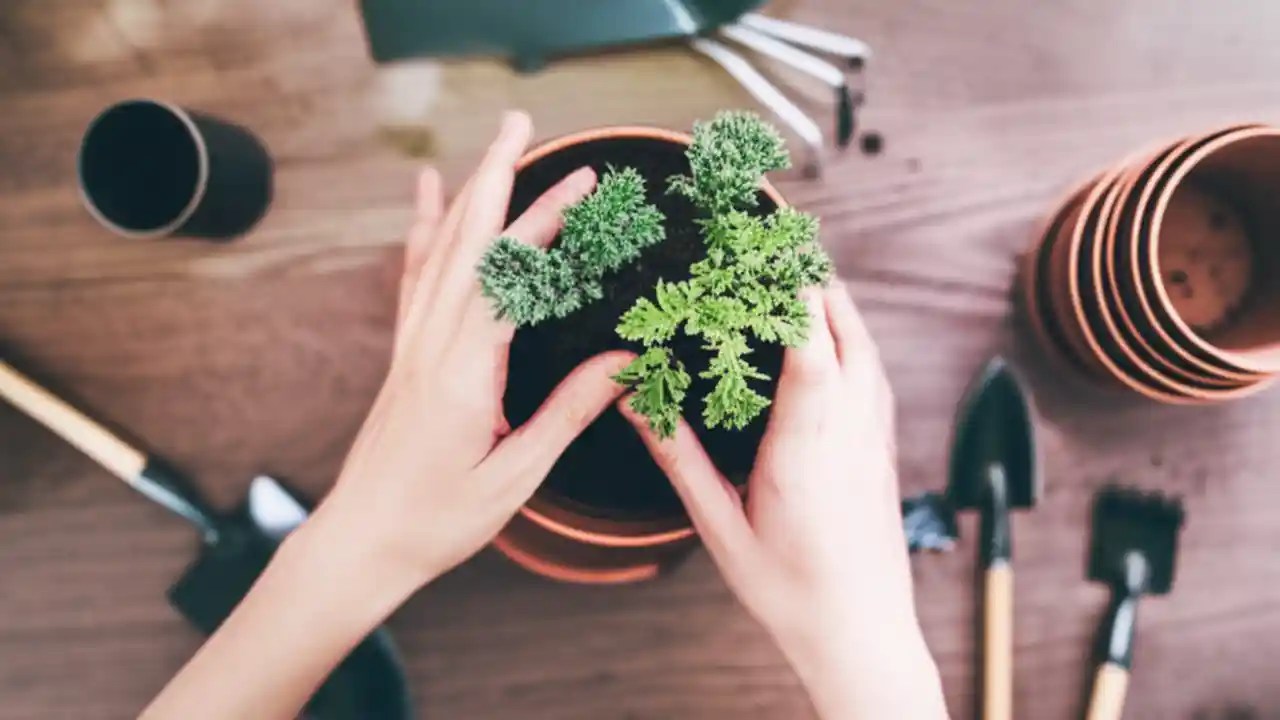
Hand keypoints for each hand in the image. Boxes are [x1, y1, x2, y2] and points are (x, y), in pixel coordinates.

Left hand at [315, 110, 631, 586]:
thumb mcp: (517, 475)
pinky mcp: (404, 355)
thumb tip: (624, 361)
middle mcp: (432, 346)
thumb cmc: (438, 519)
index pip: (510, 276)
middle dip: (497, 175)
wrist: (363, 542)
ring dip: (468, 190)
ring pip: (441, 251)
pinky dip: (425, 231)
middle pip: (468, 242)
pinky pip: (414, 277)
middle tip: (521, 122)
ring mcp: (412, 346)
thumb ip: (570, 412)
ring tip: (492, 144)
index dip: (547, 223)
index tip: (583, 184)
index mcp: (465, 373)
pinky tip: (428, 199)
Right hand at [620, 283, 947, 719]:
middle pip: (846, 330)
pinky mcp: (884, 445)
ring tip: (793, 265)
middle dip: (810, 276)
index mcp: (805, 454)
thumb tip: (633, 400)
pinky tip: (825, 328)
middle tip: (772, 236)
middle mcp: (851, 434)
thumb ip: (677, 459)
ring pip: (865, 343)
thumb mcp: (718, 527)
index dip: (789, 295)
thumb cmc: (790, 589)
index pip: (810, 353)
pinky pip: (872, 368)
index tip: (759, 250)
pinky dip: (848, 332)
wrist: (860, 632)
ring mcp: (876, 436)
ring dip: (832, 299)